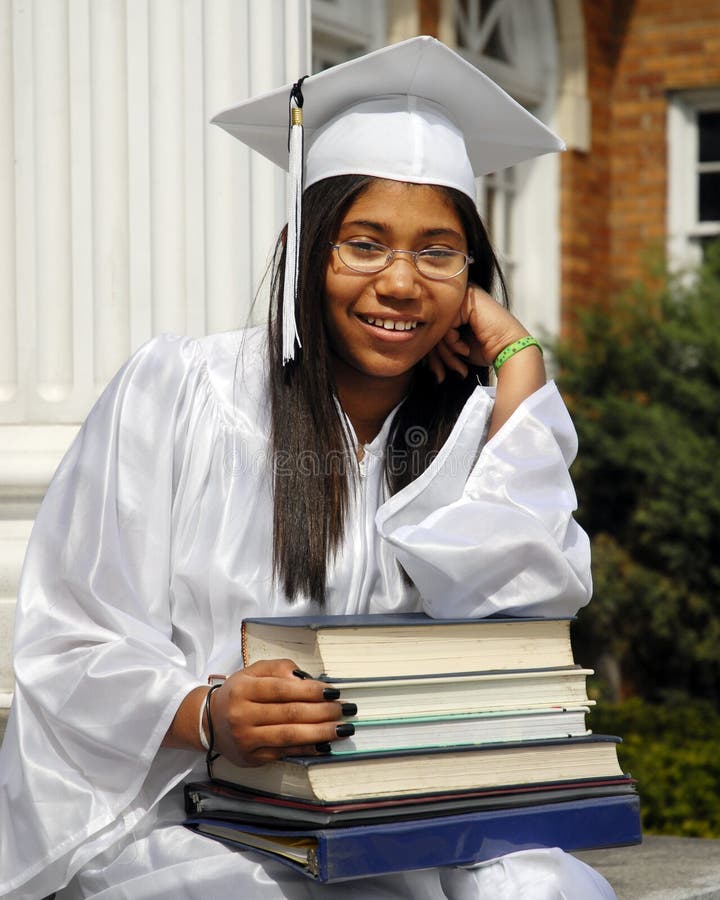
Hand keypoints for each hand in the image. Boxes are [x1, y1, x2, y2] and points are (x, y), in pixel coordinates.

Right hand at [207, 659, 351, 766]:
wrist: (209, 721)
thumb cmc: (239, 693)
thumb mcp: (254, 672)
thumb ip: (280, 669)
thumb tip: (306, 680)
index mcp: (243, 689)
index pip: (282, 689)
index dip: (310, 690)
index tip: (333, 691)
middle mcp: (242, 715)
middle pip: (289, 714)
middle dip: (323, 712)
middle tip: (345, 709)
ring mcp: (247, 739)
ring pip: (290, 736)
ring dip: (321, 733)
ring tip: (343, 728)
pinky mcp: (252, 758)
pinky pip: (285, 752)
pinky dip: (308, 748)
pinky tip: (326, 744)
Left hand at [427, 285, 529, 381]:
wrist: (508, 351)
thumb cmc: (485, 350)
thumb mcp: (454, 347)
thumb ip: (437, 343)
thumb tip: (415, 351)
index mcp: (453, 306)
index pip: (432, 329)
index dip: (433, 354)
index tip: (438, 373)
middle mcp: (456, 297)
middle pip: (432, 328)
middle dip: (438, 356)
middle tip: (442, 374)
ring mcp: (461, 296)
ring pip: (437, 327)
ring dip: (445, 352)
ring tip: (457, 364)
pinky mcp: (466, 299)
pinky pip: (445, 324)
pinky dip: (452, 341)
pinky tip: (465, 349)